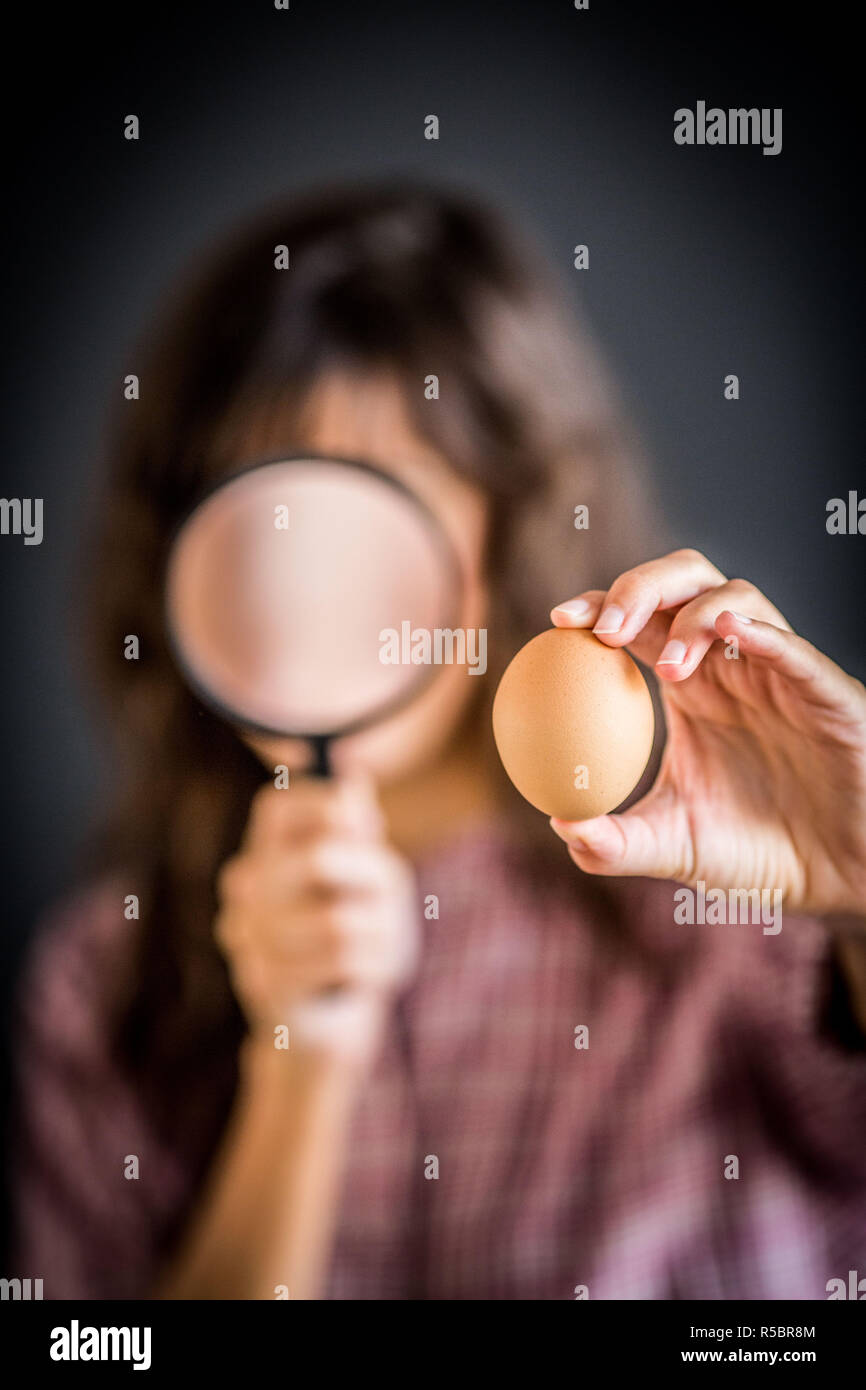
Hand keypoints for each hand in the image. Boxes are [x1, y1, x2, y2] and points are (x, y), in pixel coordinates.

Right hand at [215, 775, 418, 1071]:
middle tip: (390, 905)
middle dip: (375, 882)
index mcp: (265, 851)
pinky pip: (337, 966)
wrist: (327, 1024)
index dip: (329, 808)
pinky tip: (368, 978)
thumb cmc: (352, 940)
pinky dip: (372, 969)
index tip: (365, 829)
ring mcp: (247, 938)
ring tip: (384, 949)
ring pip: (338, 923)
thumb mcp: (367, 876)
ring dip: (383, 938)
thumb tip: (352, 782)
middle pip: (319, 860)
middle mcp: (245, 888)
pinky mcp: (261, 985)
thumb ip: (356, 830)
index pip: (278, 806)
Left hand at [549, 549, 865, 916]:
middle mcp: (730, 666)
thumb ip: (614, 843)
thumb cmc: (754, 854)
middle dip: (640, 587)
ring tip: (670, 669)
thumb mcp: (671, 848)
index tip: (559, 621)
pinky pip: (795, 649)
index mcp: (690, 687)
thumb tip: (560, 824)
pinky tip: (730, 632)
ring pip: (738, 598)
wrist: (834, 877)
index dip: (601, 604)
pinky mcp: (825, 693)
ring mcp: (779, 672)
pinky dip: (762, 633)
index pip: (639, 621)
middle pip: (684, 583)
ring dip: (694, 617)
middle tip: (605, 628)